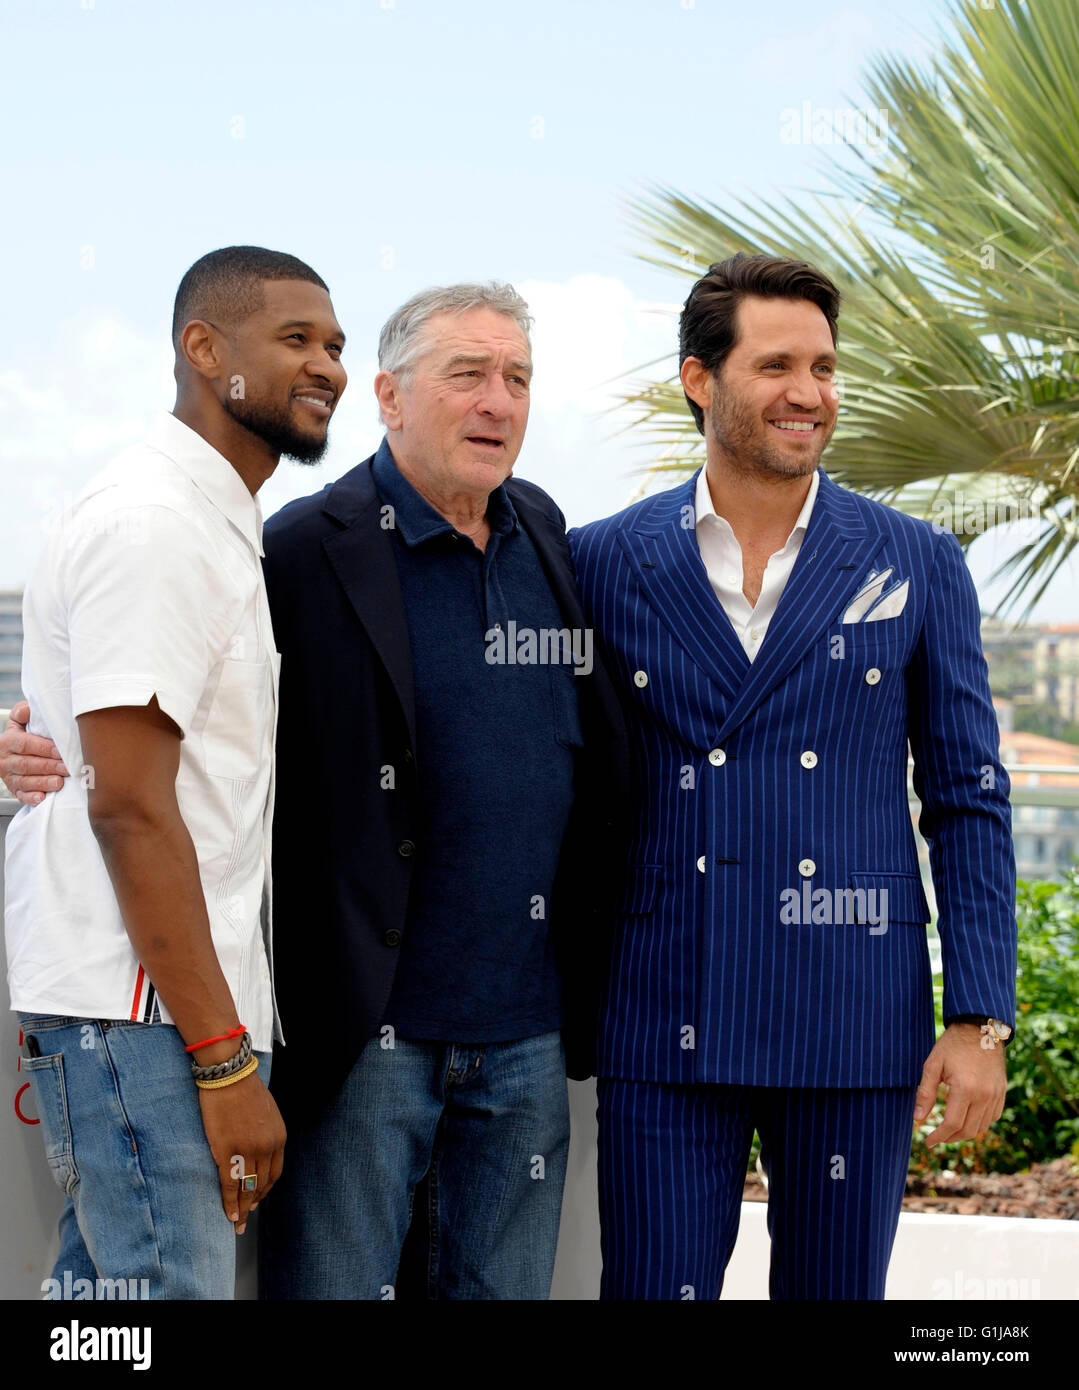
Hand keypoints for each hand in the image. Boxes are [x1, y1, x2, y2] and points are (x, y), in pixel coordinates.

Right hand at [0, 700, 68, 803]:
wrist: (12, 752)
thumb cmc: (24, 734)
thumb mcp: (20, 720)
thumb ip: (23, 712)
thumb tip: (29, 708)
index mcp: (8, 741)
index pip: (25, 744)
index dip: (44, 748)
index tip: (60, 750)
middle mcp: (6, 759)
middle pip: (27, 764)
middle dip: (49, 766)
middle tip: (67, 768)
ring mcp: (9, 776)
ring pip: (25, 780)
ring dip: (43, 782)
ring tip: (59, 782)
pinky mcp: (14, 789)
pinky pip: (22, 795)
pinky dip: (32, 798)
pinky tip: (43, 797)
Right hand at [197, 1070, 286, 1233]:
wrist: (230, 1074)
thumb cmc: (245, 1089)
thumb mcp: (267, 1112)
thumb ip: (266, 1133)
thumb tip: (260, 1149)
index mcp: (279, 1137)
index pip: (274, 1173)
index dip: (265, 1189)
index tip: (257, 1199)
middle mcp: (267, 1147)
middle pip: (261, 1184)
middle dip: (253, 1203)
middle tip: (246, 1218)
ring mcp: (247, 1150)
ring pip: (246, 1189)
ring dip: (242, 1209)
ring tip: (237, 1223)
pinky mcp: (227, 1151)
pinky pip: (230, 1184)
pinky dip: (230, 1203)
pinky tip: (229, 1215)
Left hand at [913, 1022, 1006, 1146]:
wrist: (981, 1029)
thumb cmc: (953, 1045)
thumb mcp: (933, 1064)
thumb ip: (926, 1093)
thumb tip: (917, 1118)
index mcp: (965, 1088)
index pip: (952, 1124)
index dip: (939, 1136)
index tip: (928, 1142)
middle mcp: (984, 1095)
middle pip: (967, 1130)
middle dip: (950, 1138)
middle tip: (936, 1138)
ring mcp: (996, 1095)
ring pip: (981, 1127)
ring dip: (964, 1133)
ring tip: (948, 1131)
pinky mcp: (1002, 1093)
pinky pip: (992, 1118)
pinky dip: (978, 1124)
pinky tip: (966, 1120)